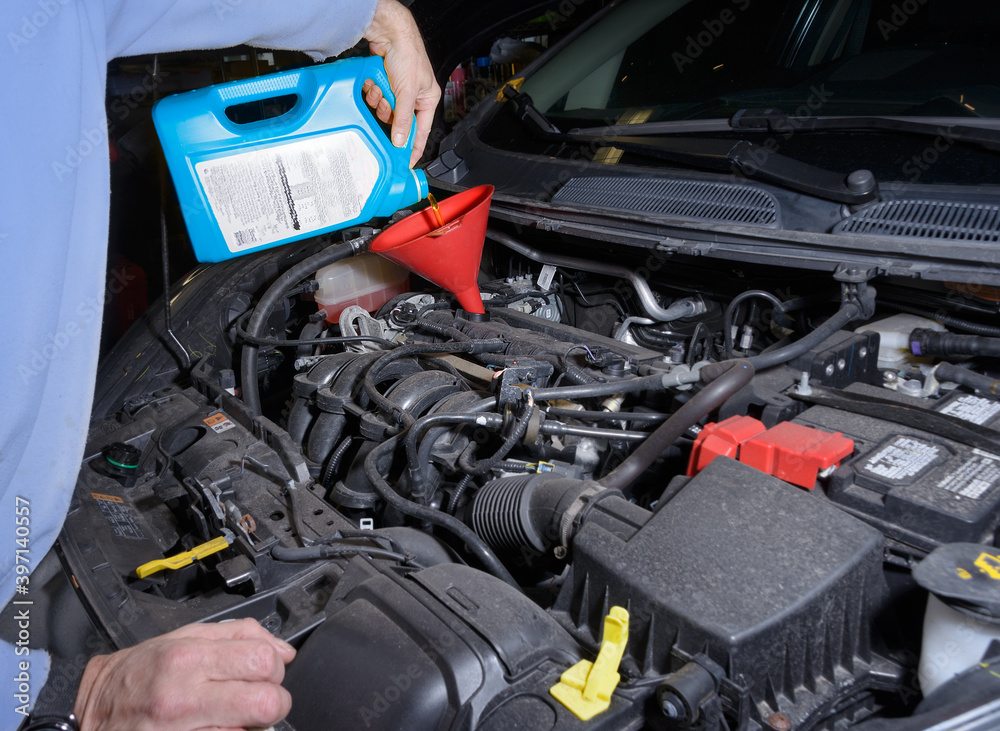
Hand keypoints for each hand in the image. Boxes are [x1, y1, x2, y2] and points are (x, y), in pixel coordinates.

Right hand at [73, 618, 295, 730]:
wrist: (92, 714)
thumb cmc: (137, 677)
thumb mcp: (183, 638)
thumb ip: (238, 636)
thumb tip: (283, 650)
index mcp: (188, 658)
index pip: (264, 662)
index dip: (274, 668)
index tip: (265, 672)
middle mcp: (183, 697)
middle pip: (267, 702)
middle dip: (273, 701)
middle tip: (258, 699)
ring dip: (252, 727)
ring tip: (235, 717)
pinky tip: (218, 728)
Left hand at [363, 0, 440, 165]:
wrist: (390, 33)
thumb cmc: (408, 55)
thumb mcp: (406, 92)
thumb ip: (403, 119)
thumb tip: (400, 141)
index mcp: (427, 100)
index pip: (421, 132)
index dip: (414, 148)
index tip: (407, 163)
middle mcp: (413, 97)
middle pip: (398, 121)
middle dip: (389, 113)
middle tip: (387, 105)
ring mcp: (397, 91)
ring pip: (384, 110)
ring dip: (379, 100)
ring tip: (381, 88)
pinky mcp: (384, 84)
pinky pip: (376, 98)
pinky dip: (373, 91)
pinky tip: (374, 82)